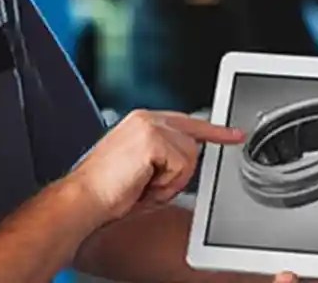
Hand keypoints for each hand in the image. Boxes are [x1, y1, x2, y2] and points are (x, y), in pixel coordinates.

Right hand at [66, 109, 244, 223]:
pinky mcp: (153, 140)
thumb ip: (163, 158)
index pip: (186, 122)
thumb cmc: (105, 192)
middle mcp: (146, 118)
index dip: (213, 131)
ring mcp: (149, 126)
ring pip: (189, 158)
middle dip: (180, 173)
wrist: (83, 200)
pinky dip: (166, 185)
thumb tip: (187, 163)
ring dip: (170, 182)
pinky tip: (143, 185)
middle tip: (150, 186)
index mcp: (141, 122)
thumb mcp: (141, 169)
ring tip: (142, 186)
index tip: (235, 134)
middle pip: (193, 143)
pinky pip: (180, 167)